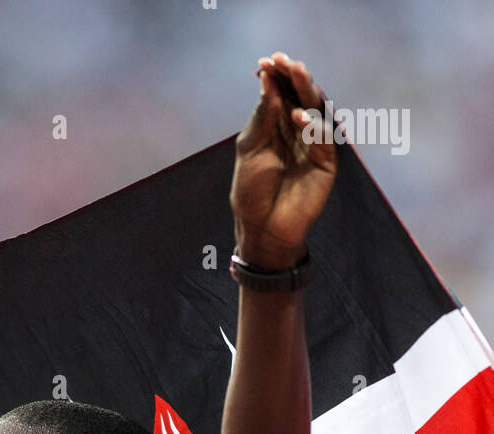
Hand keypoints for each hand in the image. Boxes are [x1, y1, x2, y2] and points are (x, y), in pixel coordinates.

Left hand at [230, 52, 336, 269]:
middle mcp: (297, 131)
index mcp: (277, 126)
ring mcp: (313, 145)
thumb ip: (261, 117)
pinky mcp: (326, 163)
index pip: (281, 93)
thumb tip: (267, 81)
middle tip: (285, 61)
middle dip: (294, 76)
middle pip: (301, 96)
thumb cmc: (252, 192)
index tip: (268, 61)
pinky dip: (313, 124)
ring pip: (316, 110)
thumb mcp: (250, 149)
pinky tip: (299, 116)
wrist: (262, 229)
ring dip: (307, 89)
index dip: (277, 76)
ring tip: (297, 72)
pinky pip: (324, 138)